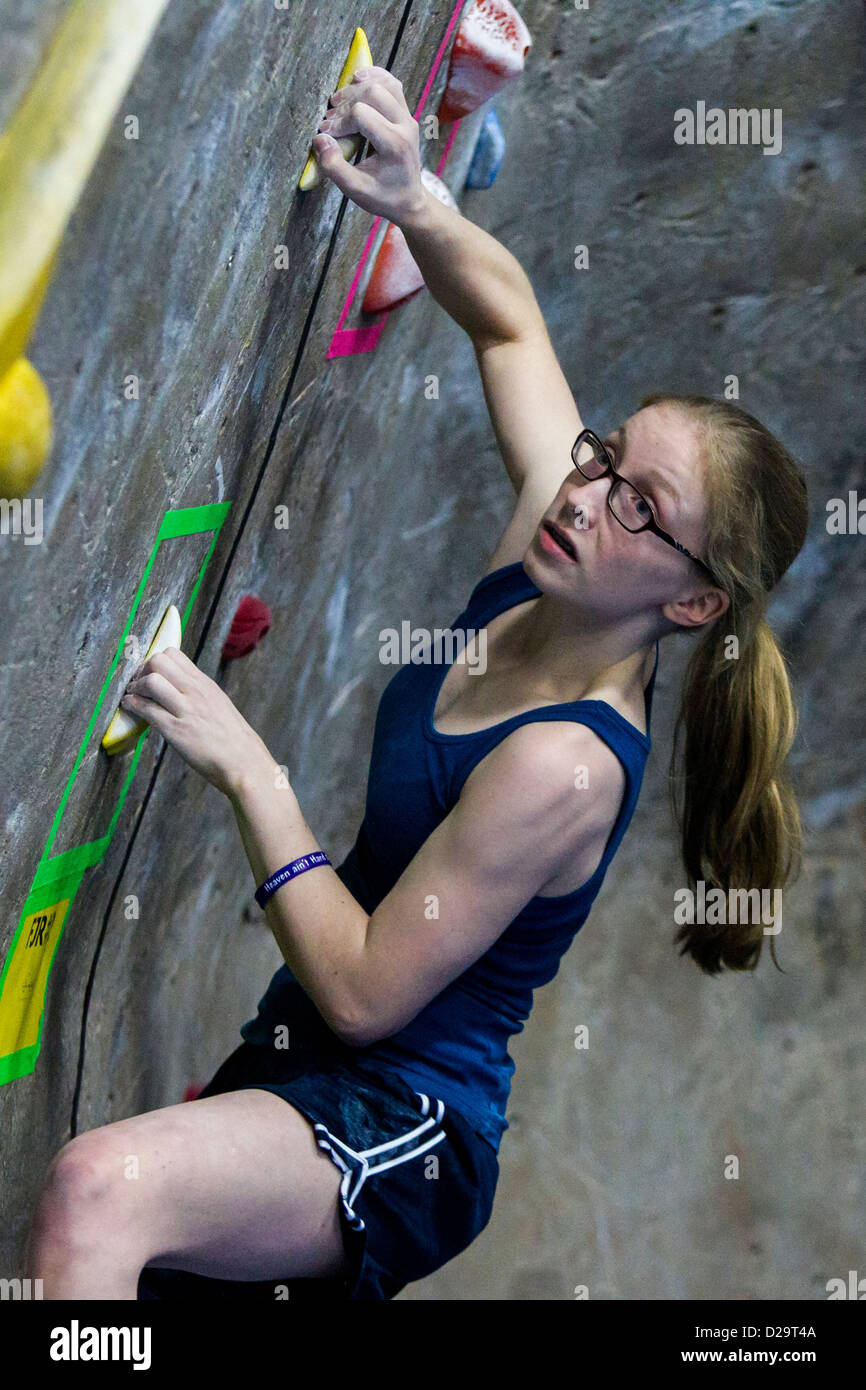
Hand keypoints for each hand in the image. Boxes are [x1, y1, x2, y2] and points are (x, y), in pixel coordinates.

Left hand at [119, 647, 270, 796]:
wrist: (243, 763)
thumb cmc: (234, 740)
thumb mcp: (220, 705)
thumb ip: (200, 694)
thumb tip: (179, 689)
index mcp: (206, 684)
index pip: (174, 654)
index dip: (155, 661)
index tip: (150, 674)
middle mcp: (196, 692)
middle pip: (159, 661)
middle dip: (142, 670)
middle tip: (138, 684)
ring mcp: (186, 710)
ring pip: (151, 681)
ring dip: (135, 687)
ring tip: (132, 696)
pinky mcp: (176, 730)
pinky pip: (147, 709)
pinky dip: (132, 705)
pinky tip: (129, 707)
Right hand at [312, 66, 425, 223]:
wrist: (409, 200)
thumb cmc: (383, 197)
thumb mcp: (355, 190)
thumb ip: (335, 167)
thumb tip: (320, 139)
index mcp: (395, 145)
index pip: (361, 114)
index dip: (339, 122)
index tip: (328, 136)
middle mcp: (405, 126)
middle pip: (373, 92)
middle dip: (346, 102)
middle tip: (330, 119)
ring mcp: (408, 117)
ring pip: (384, 83)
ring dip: (357, 87)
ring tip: (338, 101)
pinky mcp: (405, 113)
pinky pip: (392, 84)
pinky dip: (374, 76)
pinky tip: (357, 79)